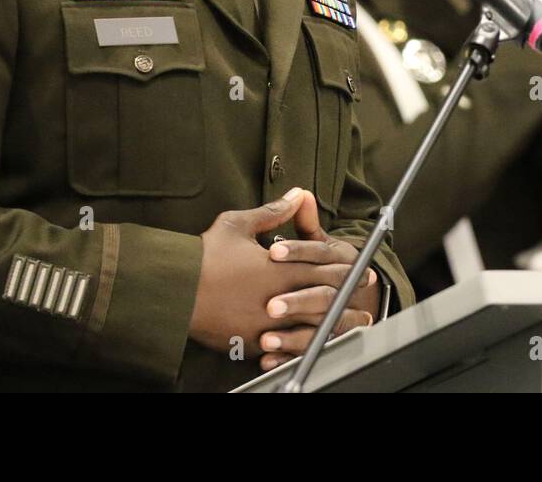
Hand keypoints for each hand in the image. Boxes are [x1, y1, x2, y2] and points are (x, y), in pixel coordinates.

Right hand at [188, 189, 368, 356]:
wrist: (174, 292)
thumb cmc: (205, 256)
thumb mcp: (238, 225)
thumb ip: (273, 212)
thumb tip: (298, 193)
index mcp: (280, 270)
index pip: (324, 270)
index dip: (347, 269)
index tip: (363, 269)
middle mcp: (280, 299)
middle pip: (326, 300)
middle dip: (349, 297)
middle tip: (366, 296)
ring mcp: (268, 325)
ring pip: (313, 327)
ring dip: (338, 325)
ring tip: (355, 324)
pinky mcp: (253, 343)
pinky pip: (287, 347)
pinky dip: (307, 345)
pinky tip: (318, 345)